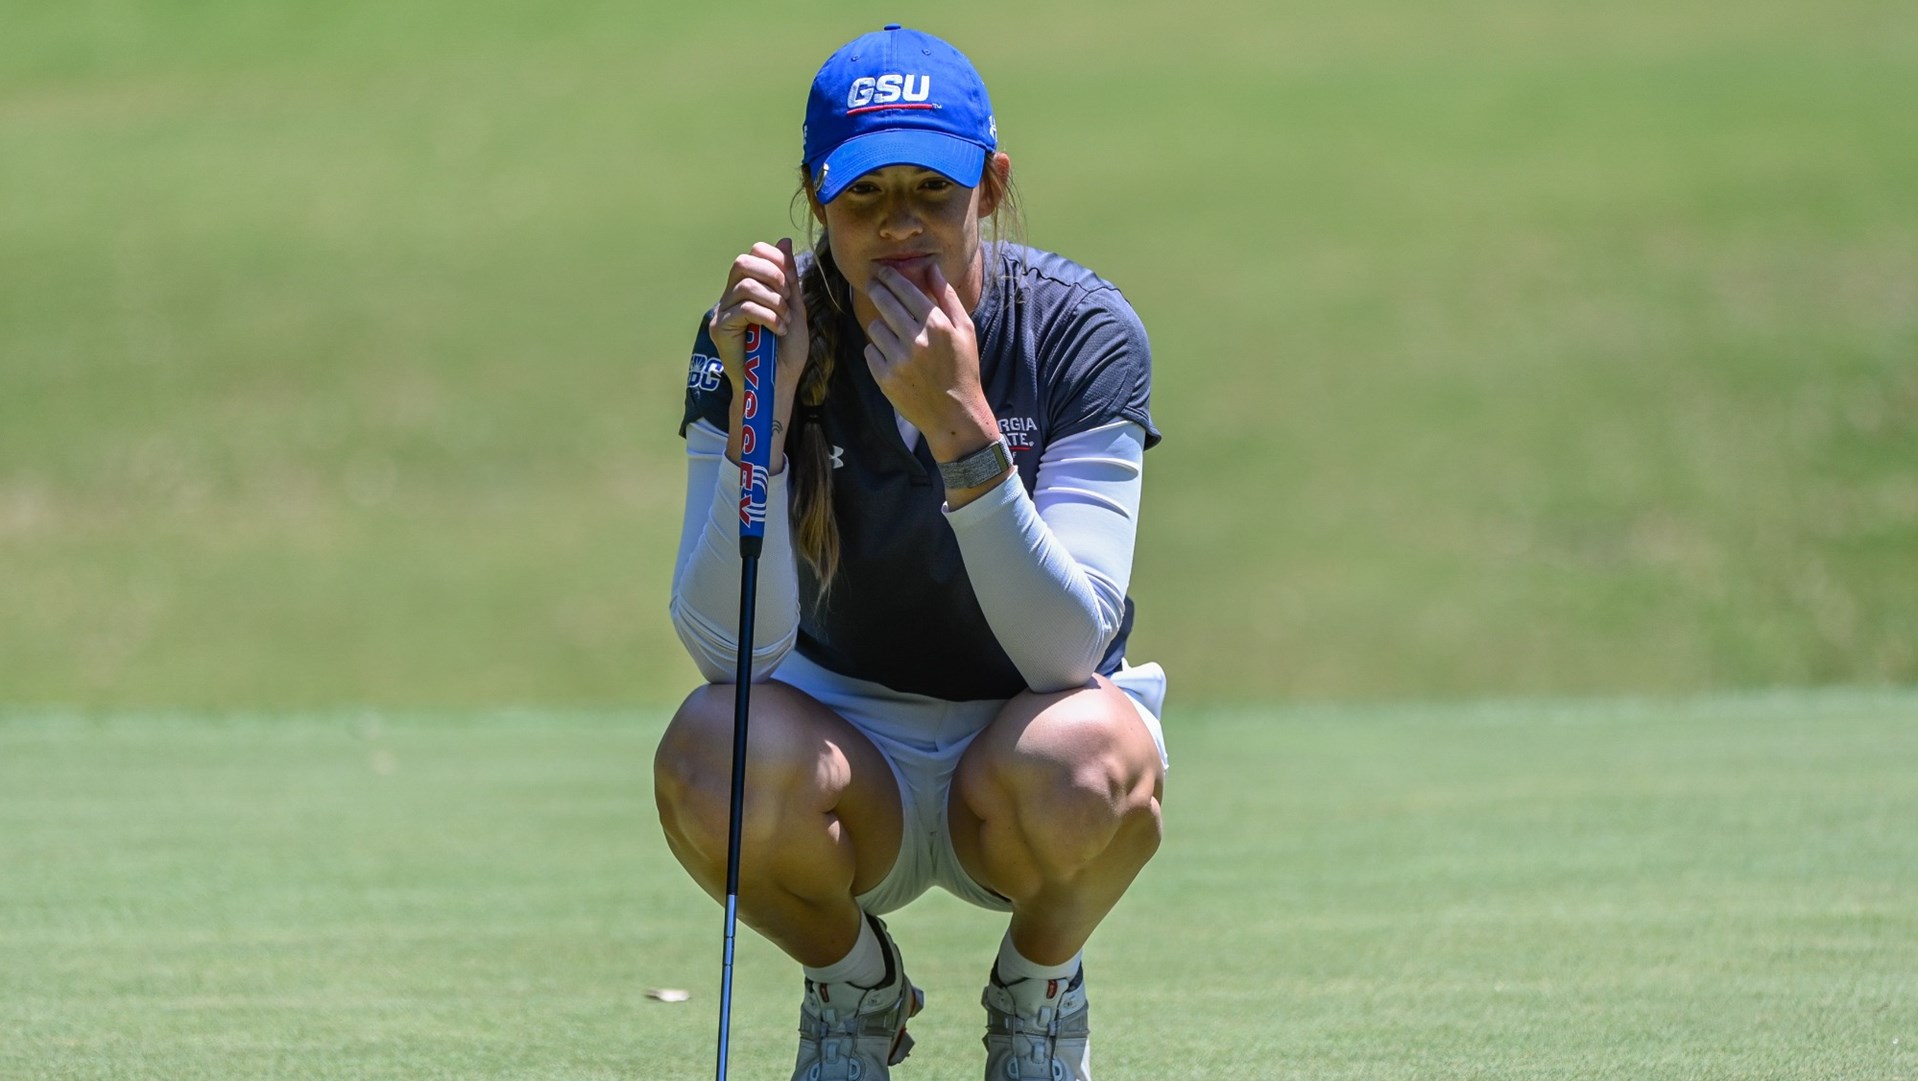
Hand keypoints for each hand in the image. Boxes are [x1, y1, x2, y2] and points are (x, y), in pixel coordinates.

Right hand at [709, 238, 809, 394]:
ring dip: (775, 302)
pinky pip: (744, 308)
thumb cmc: (786, 352)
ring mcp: (722, 312)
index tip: (791, 285)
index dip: (775, 260)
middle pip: (742, 262)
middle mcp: (731, 297)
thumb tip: (785, 241)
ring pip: (747, 285)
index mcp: (748, 289)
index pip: (753, 254)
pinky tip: (778, 331)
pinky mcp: (720, 329)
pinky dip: (769, 316)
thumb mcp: (794, 308)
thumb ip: (788, 278)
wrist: (778, 384)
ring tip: (785, 323)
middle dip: (773, 275)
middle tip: (787, 299)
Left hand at [862, 260, 999, 460]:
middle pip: (885, 303)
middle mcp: (916, 340)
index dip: (891, 277)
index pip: (906, 290)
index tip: (882, 271)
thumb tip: (931, 267)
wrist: (954, 414)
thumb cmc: (962, 369)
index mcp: (937, 325)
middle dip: (877, 289)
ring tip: (892, 332)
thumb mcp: (965, 330)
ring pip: (875, 327)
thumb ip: (947, 297)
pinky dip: (878, 350)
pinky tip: (892, 356)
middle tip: (873, 284)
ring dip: (881, 325)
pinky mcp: (885, 377)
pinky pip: (870, 350)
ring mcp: (898, 360)